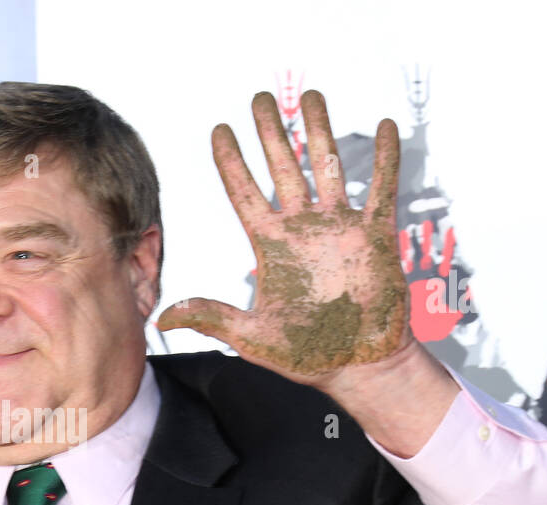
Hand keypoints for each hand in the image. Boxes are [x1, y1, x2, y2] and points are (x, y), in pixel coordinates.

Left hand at [156, 90, 413, 394]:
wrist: (358, 367)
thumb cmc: (307, 356)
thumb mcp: (252, 336)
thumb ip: (212, 318)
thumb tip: (162, 320)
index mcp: (271, 246)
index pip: (245, 193)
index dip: (231, 161)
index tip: (219, 130)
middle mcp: (303, 229)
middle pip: (283, 167)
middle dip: (272, 132)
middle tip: (260, 98)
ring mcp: (339, 229)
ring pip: (327, 167)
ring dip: (320, 131)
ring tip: (310, 96)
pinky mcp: (376, 237)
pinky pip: (380, 189)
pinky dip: (384, 159)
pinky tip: (384, 126)